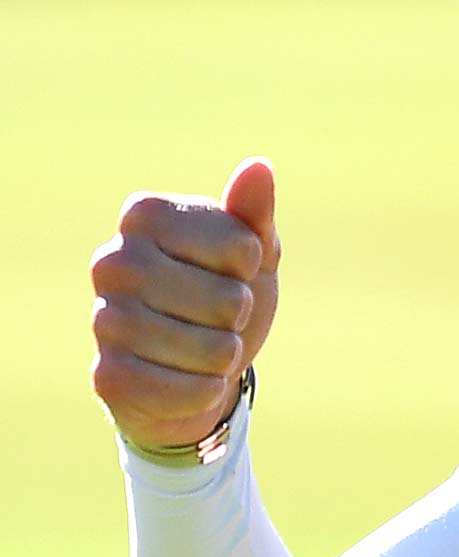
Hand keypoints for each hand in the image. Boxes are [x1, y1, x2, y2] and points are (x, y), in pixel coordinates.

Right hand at [89, 157, 281, 451]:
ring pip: (211, 348)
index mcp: (144, 216)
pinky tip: (187, 379)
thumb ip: (253, 212)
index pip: (241, 245)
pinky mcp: (106, 376)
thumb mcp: (251, 251)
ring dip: (224, 354)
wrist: (197, 365)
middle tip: (216, 314)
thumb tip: (257, 166)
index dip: (251, 264)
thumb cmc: (226, 292)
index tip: (232, 267)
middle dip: (239, 314)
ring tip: (202, 346)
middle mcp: (111, 261)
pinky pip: (189, 389)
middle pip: (228, 300)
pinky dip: (205, 389)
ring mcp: (103, 320)